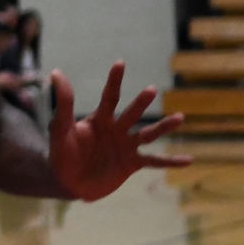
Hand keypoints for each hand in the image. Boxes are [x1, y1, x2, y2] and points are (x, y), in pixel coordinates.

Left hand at [47, 62, 188, 200]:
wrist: (68, 181)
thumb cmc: (62, 152)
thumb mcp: (60, 128)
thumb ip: (64, 103)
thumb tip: (56, 73)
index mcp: (100, 119)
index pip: (109, 97)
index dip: (114, 80)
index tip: (120, 62)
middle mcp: (116, 129)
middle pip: (131, 114)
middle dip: (140, 103)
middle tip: (150, 90)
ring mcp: (126, 146)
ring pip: (148, 134)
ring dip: (163, 127)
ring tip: (180, 117)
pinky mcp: (131, 164)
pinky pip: (154, 162)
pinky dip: (170, 161)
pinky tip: (188, 160)